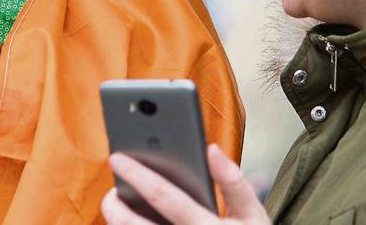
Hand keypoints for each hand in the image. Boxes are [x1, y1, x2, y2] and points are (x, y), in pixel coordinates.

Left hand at [101, 144, 269, 224]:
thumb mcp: (254, 215)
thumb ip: (234, 181)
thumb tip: (211, 149)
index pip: (165, 197)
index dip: (137, 175)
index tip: (115, 157)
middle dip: (115, 207)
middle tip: (111, 192)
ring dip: (120, 224)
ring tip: (119, 208)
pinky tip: (130, 223)